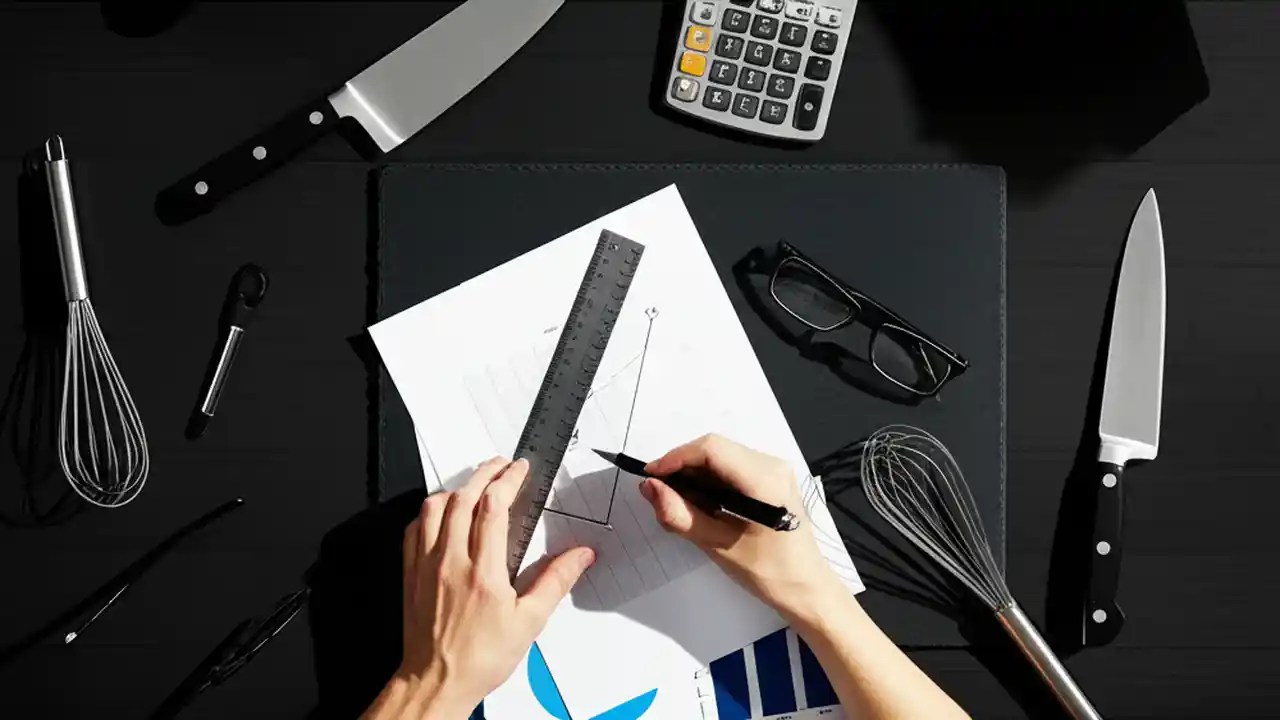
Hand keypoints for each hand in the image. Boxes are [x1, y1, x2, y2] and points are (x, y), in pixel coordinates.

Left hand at [370, 457, 595, 719]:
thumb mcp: (529, 623)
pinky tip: (441, 513)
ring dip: (456, 488)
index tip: (519, 469)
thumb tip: (580, 556)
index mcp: (483, 572)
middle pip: (463, 498)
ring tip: (474, 483)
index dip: (507, 480)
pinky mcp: (411, 573)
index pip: (493, 508)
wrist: (436, 681)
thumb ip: (555, 582)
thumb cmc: (479, 658)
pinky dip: (430, 511)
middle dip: (485, 473)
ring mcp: (426, 565)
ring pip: (434, 507)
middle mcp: (451, 562)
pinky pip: (414, 528)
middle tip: (501, 465)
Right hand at [640, 434, 841, 621]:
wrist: (806, 587)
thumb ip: (681, 515)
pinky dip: (710, 479)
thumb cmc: (770, 572)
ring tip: (678, 502)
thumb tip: (651, 488)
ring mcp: (775, 470)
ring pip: (721, 456)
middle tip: (660, 493)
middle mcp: (773, 466)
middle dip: (683, 467)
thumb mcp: (718, 546)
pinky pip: (732, 467)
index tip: (651, 477)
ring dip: (695, 473)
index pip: (711, 449)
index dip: (676, 458)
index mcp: (765, 480)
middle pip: (715, 449)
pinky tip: (701, 503)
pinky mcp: (772, 479)